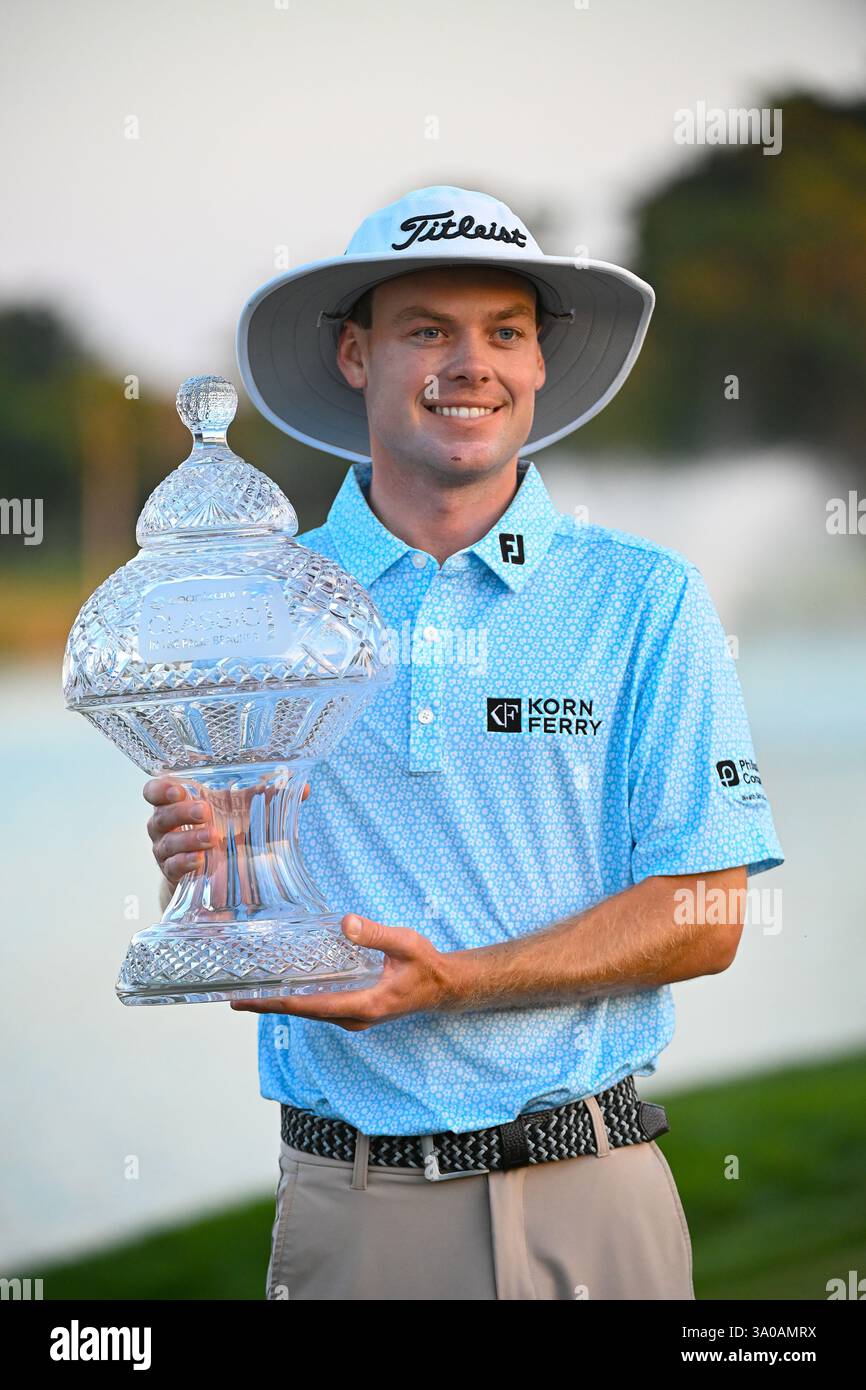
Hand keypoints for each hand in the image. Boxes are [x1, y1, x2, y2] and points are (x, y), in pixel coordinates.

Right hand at [144, 776, 310, 888]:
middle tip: (205, 812)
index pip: (156, 791)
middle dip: (180, 812)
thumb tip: (303, 788)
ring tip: (212, 839)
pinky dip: (185, 863)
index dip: (161, 788)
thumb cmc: (230, 831)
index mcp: (179, 803)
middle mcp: (166, 826)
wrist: (222, 875)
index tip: (180, 788)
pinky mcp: (174, 875)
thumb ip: (270, 796)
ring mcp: (167, 851)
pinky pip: (172, 868)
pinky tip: (200, 861)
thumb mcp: (247, 812)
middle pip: (160, 816)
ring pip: (166, 843)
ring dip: (187, 839)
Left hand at [230, 914, 457, 1029]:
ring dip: (281, 1004)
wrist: (444, 987)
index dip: (277, 1001)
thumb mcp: (406, 944)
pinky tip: (284, 990)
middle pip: (302, 1012)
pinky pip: (319, 1008)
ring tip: (251, 995)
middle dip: (269, 1006)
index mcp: (364, 1004)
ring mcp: (353, 1016)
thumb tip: (345, 924)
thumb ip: (376, 934)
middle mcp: (354, 1016)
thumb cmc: (426, 966)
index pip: (311, 1005)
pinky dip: (297, 1000)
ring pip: (309, 1012)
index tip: (248, 999)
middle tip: (235, 999)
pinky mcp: (353, 1010)